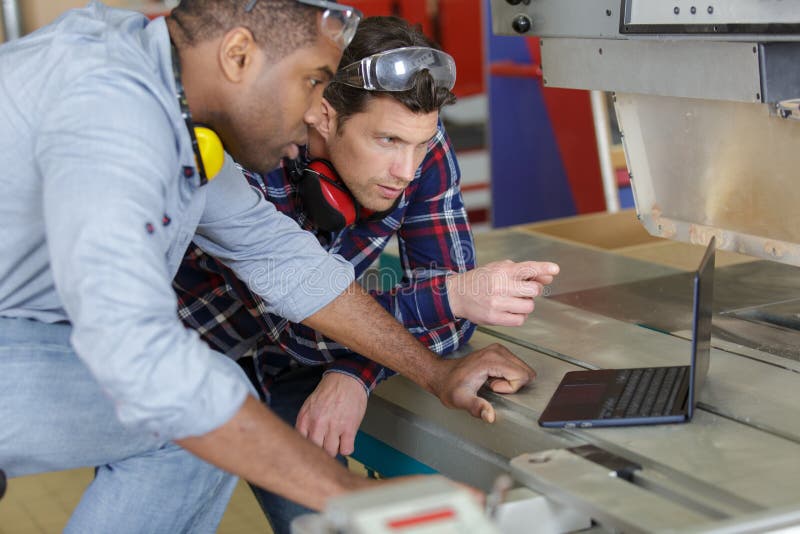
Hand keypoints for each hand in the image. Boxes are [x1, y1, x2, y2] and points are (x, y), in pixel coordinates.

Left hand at [296, 372, 367, 456]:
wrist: (346, 379)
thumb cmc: (329, 392)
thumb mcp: (309, 406)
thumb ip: (305, 424)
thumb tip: (305, 442)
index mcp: (305, 419)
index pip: (301, 444)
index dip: (308, 448)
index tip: (313, 448)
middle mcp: (317, 424)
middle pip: (316, 450)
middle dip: (321, 450)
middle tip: (326, 445)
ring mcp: (333, 427)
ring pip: (331, 452)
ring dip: (335, 449)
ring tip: (337, 440)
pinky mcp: (349, 428)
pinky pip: (346, 449)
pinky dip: (347, 447)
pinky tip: (346, 440)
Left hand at [429, 343, 535, 422]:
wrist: (442, 375)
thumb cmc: (450, 386)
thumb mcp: (461, 400)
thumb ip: (476, 407)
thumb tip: (490, 416)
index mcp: (492, 359)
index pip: (521, 376)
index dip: (510, 388)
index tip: (492, 388)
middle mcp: (498, 351)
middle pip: (525, 371)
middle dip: (513, 384)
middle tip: (492, 386)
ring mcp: (499, 350)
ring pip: (522, 370)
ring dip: (510, 381)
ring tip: (491, 383)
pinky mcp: (499, 352)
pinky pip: (516, 368)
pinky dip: (508, 376)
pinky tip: (492, 379)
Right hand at [445, 260, 559, 325]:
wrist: (458, 294)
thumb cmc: (482, 280)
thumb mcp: (500, 268)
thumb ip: (525, 272)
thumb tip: (548, 278)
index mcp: (502, 271)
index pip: (528, 268)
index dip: (543, 268)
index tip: (555, 269)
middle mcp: (500, 286)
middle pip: (534, 290)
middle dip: (533, 290)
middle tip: (524, 290)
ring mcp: (497, 303)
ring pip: (529, 307)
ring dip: (526, 304)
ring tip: (515, 301)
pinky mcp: (494, 318)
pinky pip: (520, 320)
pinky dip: (519, 316)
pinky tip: (511, 310)